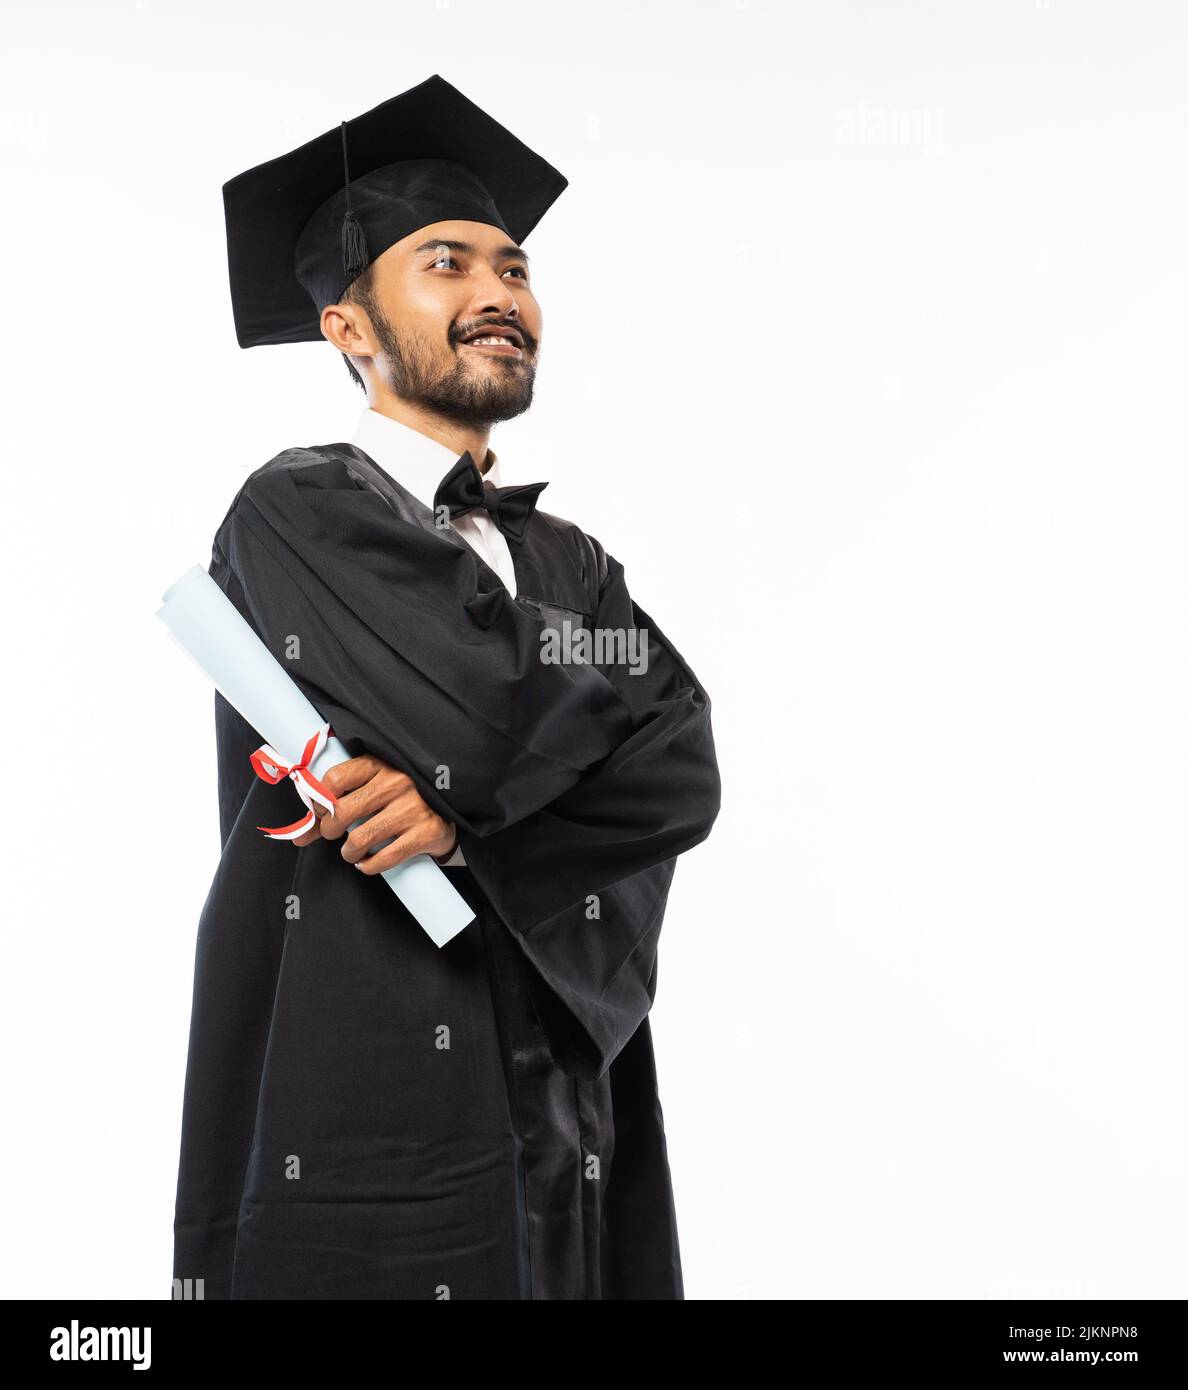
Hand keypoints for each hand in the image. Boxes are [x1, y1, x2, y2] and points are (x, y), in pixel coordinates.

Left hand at [291, 754, 457, 872]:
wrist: (450, 808)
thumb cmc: (400, 797)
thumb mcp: (371, 787)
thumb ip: (337, 805)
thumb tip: (299, 836)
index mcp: (380, 764)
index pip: (335, 779)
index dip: (320, 801)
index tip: (322, 811)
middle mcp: (397, 782)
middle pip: (342, 811)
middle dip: (329, 830)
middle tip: (333, 835)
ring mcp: (413, 807)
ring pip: (360, 839)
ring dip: (349, 853)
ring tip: (352, 852)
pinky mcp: (426, 832)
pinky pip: (385, 858)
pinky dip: (369, 866)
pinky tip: (368, 862)